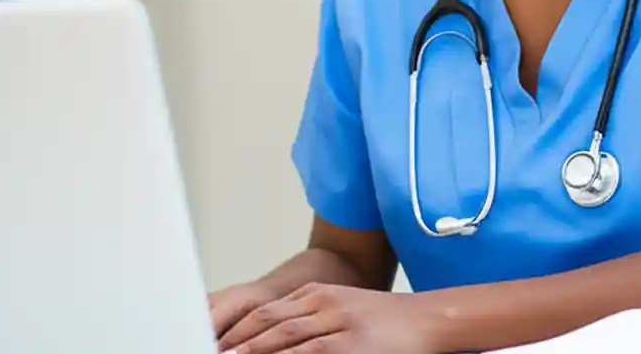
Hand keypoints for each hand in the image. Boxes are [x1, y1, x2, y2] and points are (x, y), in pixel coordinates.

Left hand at [218, 282, 439, 353]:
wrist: (427, 320)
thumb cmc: (384, 321)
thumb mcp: (341, 308)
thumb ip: (306, 317)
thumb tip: (267, 338)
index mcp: (316, 292)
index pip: (263, 312)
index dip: (234, 330)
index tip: (213, 345)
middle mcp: (323, 302)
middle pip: (266, 323)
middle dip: (234, 343)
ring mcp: (338, 322)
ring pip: (283, 339)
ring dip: (251, 353)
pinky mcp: (352, 344)